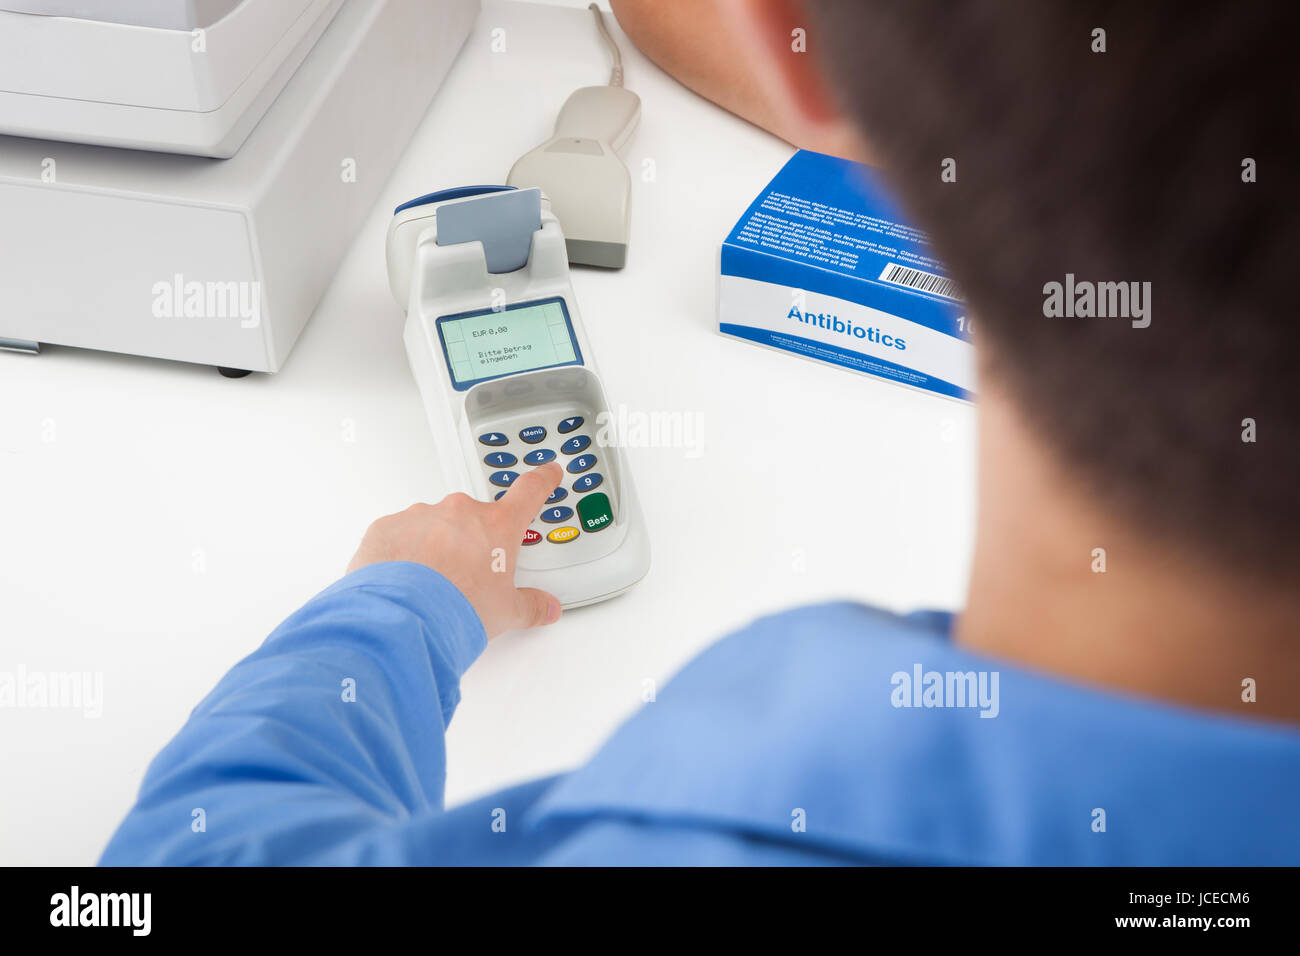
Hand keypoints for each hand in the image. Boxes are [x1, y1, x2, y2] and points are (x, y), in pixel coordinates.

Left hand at [348, 462, 563, 637]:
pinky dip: (404, 552)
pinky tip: (406, 580)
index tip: (547, 473)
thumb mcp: (507, 612)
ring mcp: (422, 515)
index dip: (541, 480)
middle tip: (470, 574)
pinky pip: (401, 534)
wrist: (403, 617)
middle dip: (473, 541)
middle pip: (475, 518)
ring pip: (435, 525)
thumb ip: (531, 605)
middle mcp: (460, 512)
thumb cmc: (457, 607)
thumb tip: (546, 608)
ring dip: (437, 546)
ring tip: (434, 583)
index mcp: (497, 526)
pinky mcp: (388, 527)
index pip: (529, 492)